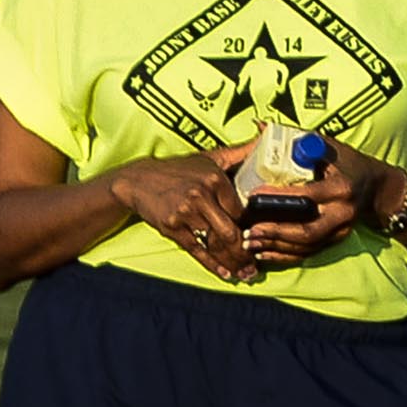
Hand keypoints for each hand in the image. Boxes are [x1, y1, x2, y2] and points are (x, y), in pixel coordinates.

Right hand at [106, 148, 260, 279]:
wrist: (140, 180)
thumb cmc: (180, 170)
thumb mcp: (210, 157)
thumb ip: (240, 151)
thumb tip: (266, 132)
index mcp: (214, 178)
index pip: (241, 209)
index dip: (251, 224)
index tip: (260, 235)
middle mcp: (201, 196)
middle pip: (230, 231)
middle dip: (246, 251)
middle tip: (257, 265)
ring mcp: (185, 214)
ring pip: (215, 244)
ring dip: (233, 262)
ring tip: (246, 273)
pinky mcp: (173, 228)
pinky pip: (197, 251)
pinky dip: (213, 265)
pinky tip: (225, 274)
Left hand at [248, 153, 375, 264]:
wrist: (377, 188)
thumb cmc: (347, 162)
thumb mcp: (328, 146)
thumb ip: (297, 141)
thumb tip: (261, 126)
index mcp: (341, 187)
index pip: (307, 195)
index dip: (279, 196)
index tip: (254, 196)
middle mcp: (343, 212)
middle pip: (307, 230)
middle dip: (275, 233)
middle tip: (249, 232)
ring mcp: (340, 230)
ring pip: (305, 246)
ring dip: (275, 247)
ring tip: (249, 244)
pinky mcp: (336, 241)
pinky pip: (308, 254)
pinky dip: (284, 256)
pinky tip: (264, 253)